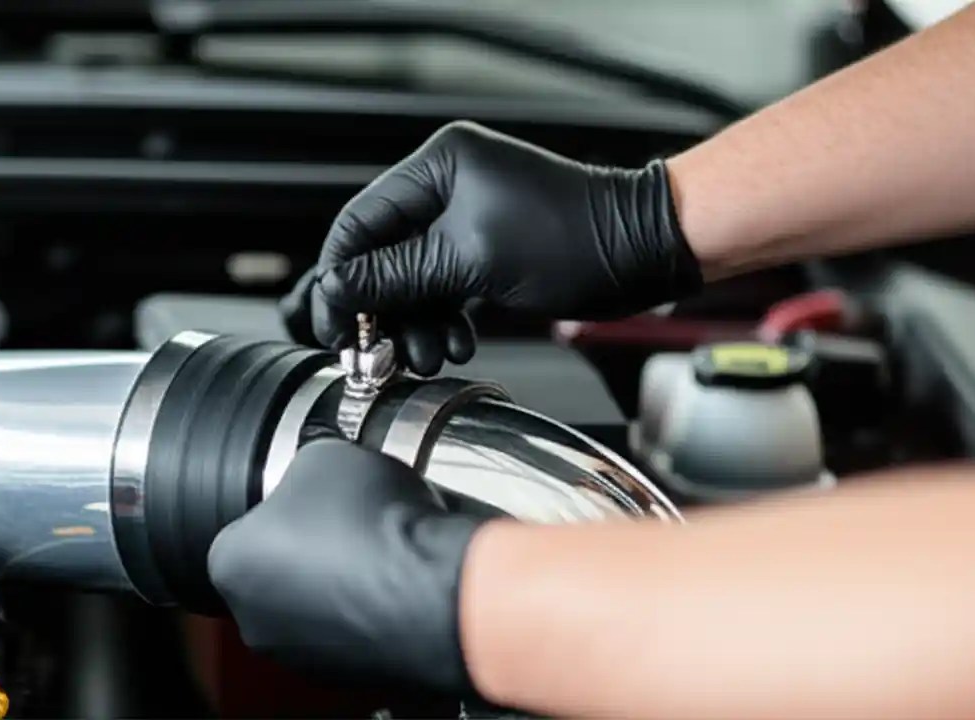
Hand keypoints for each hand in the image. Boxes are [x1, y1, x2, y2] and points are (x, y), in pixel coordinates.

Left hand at [207, 433, 484, 695]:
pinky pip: (349, 632)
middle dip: (307, 546)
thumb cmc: (375, 526)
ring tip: (376, 550)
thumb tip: (310, 477)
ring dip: (337, 581)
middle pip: (275, 569)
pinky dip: (366, 611)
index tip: (313, 495)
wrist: (439, 588)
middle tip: (346, 520)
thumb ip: (300, 471)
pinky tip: (393, 580)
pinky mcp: (347, 676)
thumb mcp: (323, 455)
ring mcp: (300, 655)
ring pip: (312, 605)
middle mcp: (253, 619)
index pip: (245, 525)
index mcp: (230, 562)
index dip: (284, 503)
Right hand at [281, 120, 702, 374]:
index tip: (332, 322)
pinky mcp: (484, 249)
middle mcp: (446, 185)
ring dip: (414, 323)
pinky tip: (453, 344)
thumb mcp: (470, 260)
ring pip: (412, 279)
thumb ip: (395, 276)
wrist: (642, 251)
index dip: (340, 276)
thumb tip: (335, 289)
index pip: (360, 222)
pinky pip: (442, 287)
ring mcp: (466, 219)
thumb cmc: (572, 238)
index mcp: (436, 165)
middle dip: (382, 310)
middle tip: (376, 353)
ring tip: (425, 356)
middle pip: (383, 255)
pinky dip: (442, 319)